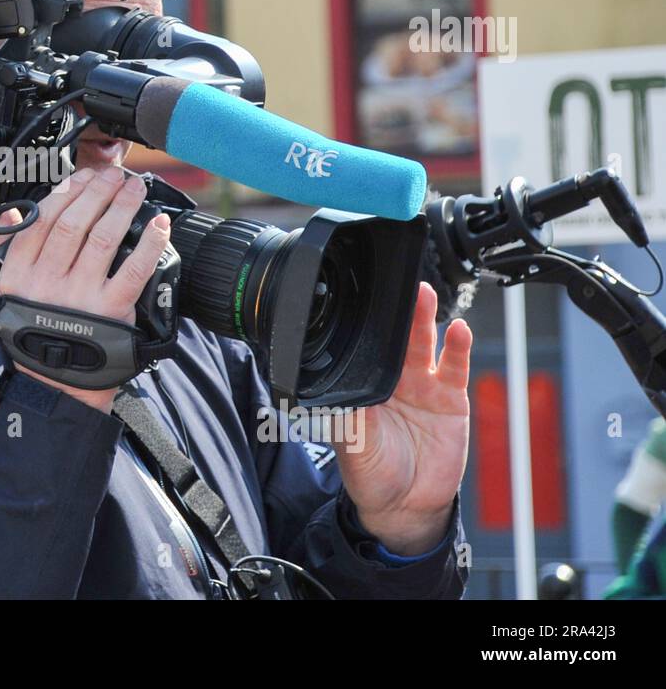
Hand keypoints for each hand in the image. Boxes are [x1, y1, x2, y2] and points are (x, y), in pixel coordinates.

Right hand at [0, 166, 171, 412]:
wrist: (58, 384)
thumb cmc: (37, 333)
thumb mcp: (10, 294)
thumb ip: (9, 250)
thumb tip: (14, 212)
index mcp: (20, 275)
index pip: (42, 221)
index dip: (65, 193)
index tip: (82, 178)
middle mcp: (48, 283)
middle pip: (75, 223)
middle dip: (97, 192)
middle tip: (114, 176)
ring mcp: (82, 296)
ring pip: (103, 238)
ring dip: (122, 206)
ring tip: (134, 188)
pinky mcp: (112, 311)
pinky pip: (133, 269)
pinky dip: (148, 243)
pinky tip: (157, 225)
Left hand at [335, 282, 471, 554]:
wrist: (405, 505)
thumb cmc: (370, 474)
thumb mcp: (351, 443)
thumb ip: (346, 412)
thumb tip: (330, 387)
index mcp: (363, 385)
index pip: (364, 347)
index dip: (365, 325)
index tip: (362, 300)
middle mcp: (393, 380)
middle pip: (394, 338)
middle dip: (395, 311)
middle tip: (394, 284)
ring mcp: (423, 386)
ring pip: (423, 344)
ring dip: (423, 319)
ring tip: (422, 294)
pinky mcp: (451, 398)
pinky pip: (454, 367)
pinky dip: (458, 347)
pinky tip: (459, 328)